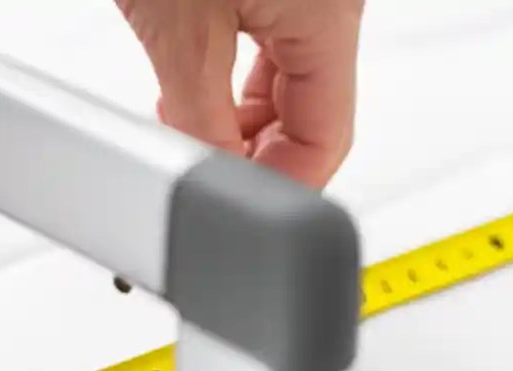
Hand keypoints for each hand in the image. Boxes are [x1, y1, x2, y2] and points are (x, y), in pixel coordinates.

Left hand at [116, 0, 363, 187]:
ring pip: (283, 87)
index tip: (233, 208)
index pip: (325, 140)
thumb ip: (199, 120)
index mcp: (330, 17)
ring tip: (183, 126)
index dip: (278, 186)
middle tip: (195, 171)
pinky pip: (266, 50)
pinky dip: (229, 82)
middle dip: (252, 155)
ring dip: (235, 121)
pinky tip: (191, 87)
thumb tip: (209, 176)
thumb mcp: (181, 33)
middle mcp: (331, 5)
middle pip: (306, 117)